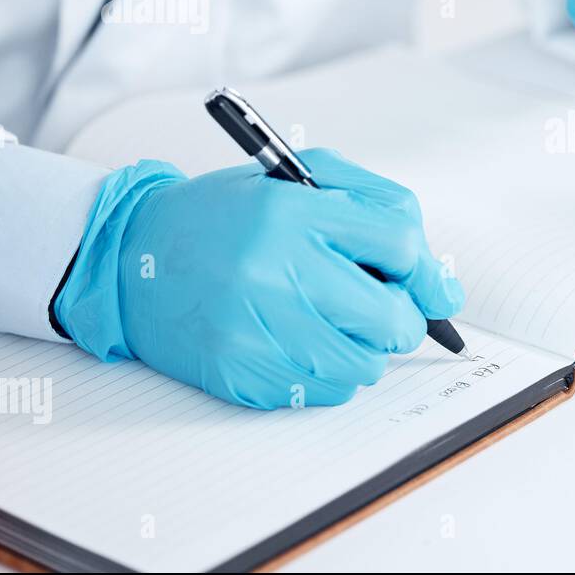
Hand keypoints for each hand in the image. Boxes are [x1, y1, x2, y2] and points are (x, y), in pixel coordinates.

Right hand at [54, 149, 463, 409]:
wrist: (132, 257)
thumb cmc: (229, 218)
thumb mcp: (299, 180)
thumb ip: (378, 210)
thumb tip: (442, 288)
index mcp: (292, 212)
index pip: (400, 244)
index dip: (427, 273)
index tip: (432, 289)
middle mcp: (274, 270)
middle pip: (392, 318)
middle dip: (399, 318)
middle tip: (376, 308)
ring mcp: (254, 327)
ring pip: (365, 366)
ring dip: (363, 349)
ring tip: (330, 322)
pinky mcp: (239, 372)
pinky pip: (325, 394)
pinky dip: (326, 374)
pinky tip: (297, 343)